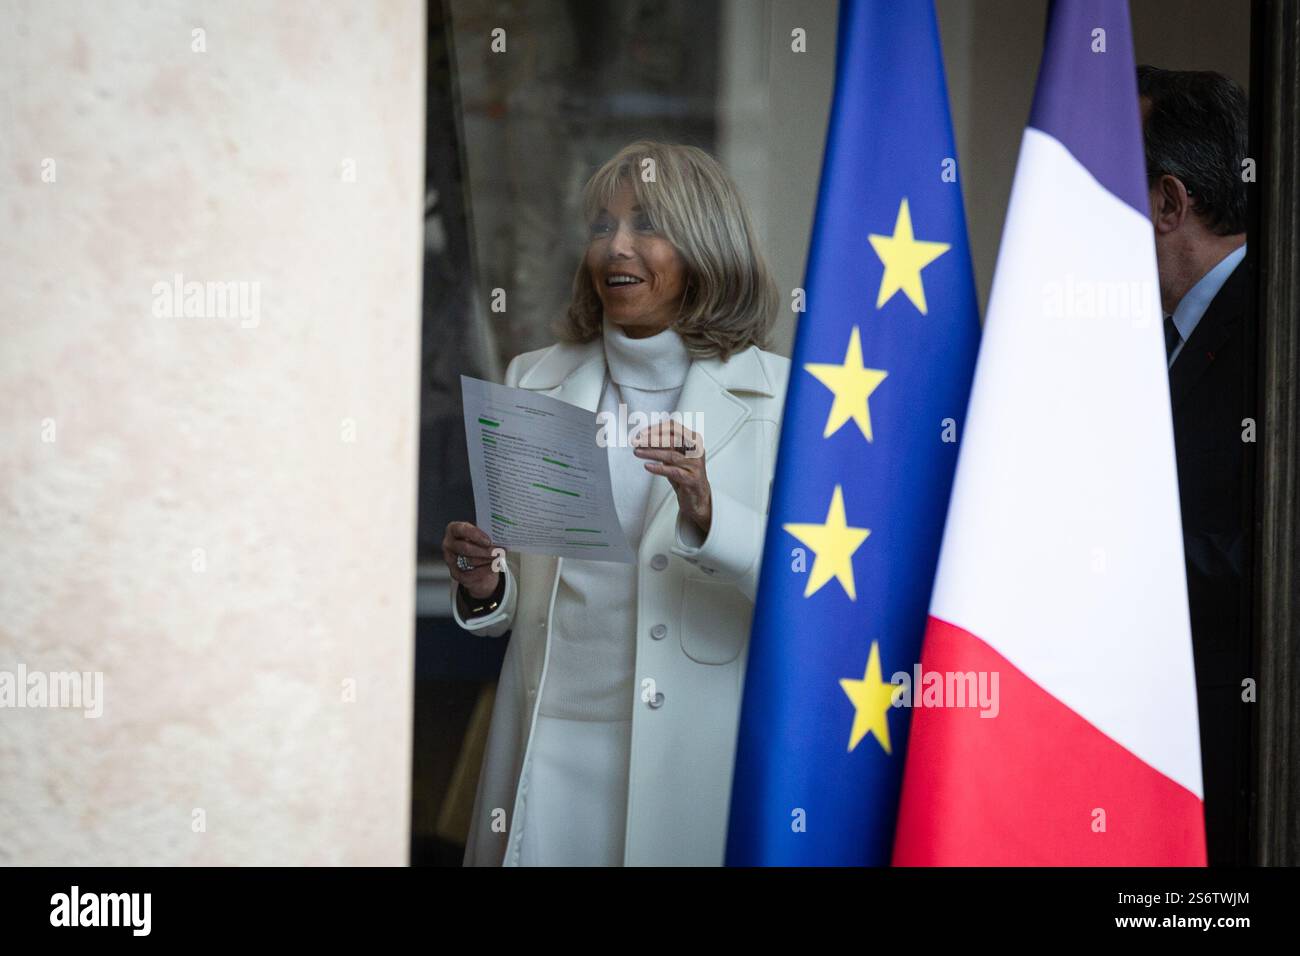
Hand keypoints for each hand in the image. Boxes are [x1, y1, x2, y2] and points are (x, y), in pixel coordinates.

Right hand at [442, 521, 501, 599]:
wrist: (475, 561)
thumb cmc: (479, 543)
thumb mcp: (480, 535)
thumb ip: (486, 535)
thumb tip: (499, 538)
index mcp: (453, 529)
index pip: (460, 529)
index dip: (475, 535)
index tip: (488, 541)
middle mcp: (448, 544)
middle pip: (465, 548)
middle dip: (484, 551)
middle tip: (498, 552)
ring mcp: (450, 560)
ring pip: (470, 561)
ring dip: (487, 560)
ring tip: (499, 558)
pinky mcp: (455, 573)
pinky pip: (471, 574)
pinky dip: (485, 570)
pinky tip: (495, 567)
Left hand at [632, 421, 710, 535]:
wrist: (697, 496)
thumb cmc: (685, 473)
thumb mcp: (675, 455)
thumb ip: (664, 444)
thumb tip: (643, 436)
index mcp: (693, 440)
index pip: (674, 427)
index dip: (656, 428)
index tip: (642, 432)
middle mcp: (696, 450)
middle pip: (673, 438)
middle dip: (652, 439)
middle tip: (637, 441)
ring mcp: (695, 465)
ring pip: (671, 455)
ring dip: (651, 453)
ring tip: (637, 452)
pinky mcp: (692, 479)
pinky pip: (673, 471)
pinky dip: (658, 468)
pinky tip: (648, 466)